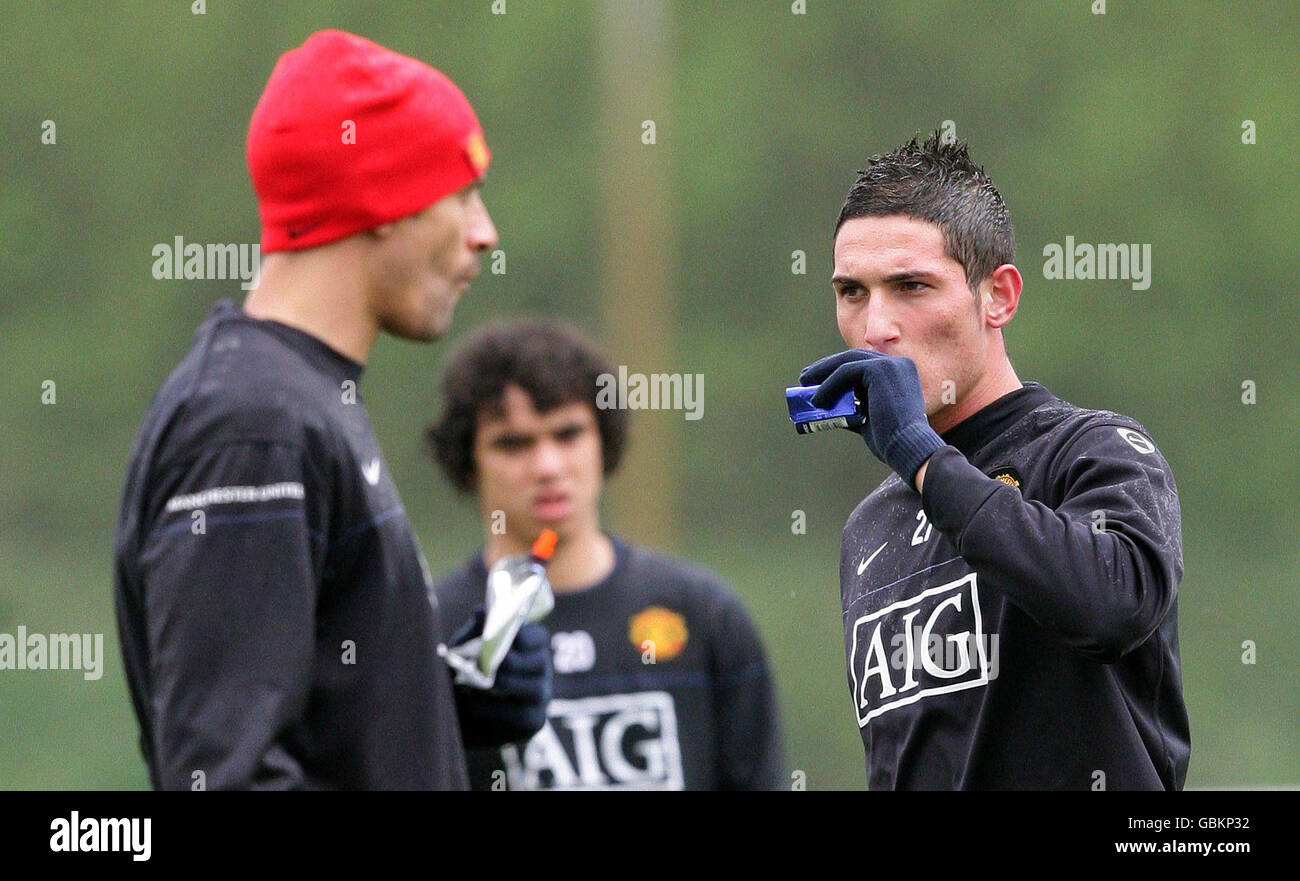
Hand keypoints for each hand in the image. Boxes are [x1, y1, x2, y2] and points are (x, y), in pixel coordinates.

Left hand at [451, 608, 551, 747]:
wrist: (455, 714)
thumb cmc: (464, 672)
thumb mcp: (465, 647)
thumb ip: (474, 630)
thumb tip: (481, 612)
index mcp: (529, 647)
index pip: (538, 637)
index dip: (522, 636)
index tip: (498, 637)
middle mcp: (541, 670)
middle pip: (539, 662)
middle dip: (511, 662)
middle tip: (486, 664)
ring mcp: (540, 697)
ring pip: (535, 689)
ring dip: (504, 686)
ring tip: (477, 686)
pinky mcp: (532, 722)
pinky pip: (523, 715)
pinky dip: (497, 709)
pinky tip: (475, 705)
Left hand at [799, 349, 944, 484]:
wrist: (908, 448)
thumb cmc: (891, 441)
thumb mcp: (868, 419)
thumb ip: (852, 408)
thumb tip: (828, 408)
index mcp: (899, 373)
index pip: (862, 364)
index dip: (836, 369)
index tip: (816, 379)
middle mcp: (898, 364)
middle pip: (853, 358)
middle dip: (826, 367)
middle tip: (804, 378)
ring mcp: (890, 364)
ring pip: (848, 363)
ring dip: (822, 374)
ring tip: (804, 387)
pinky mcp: (880, 370)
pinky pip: (846, 372)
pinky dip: (828, 385)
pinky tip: (817, 399)